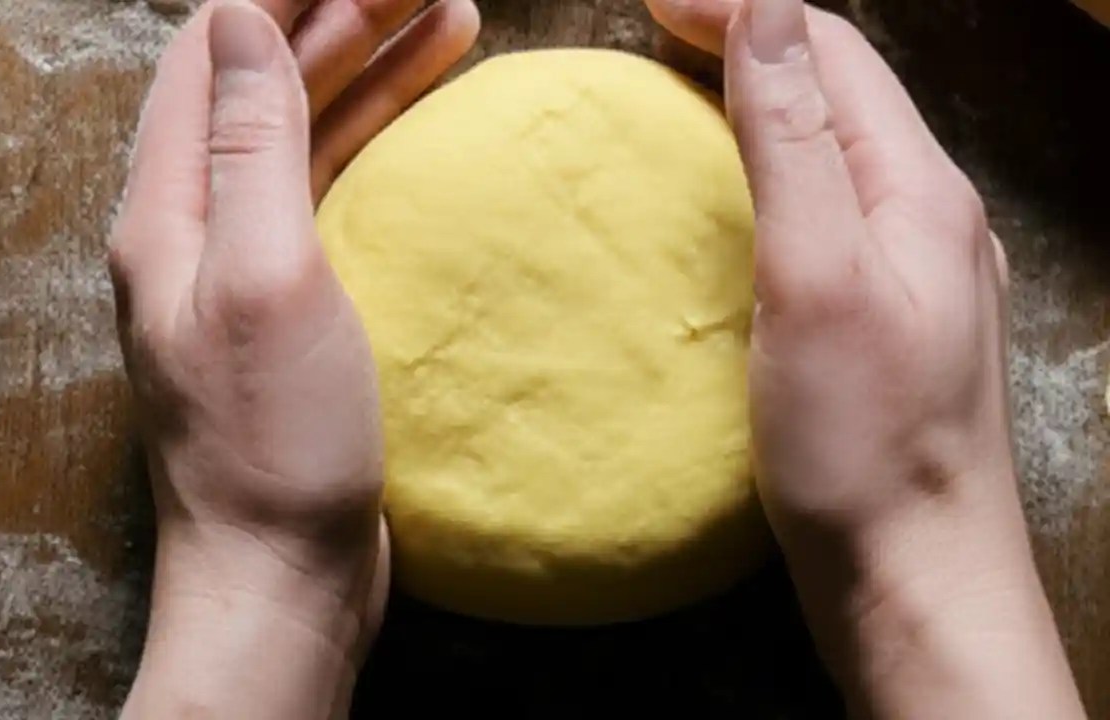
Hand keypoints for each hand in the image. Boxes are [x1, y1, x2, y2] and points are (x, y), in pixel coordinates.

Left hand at [110, 0, 477, 716]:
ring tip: (452, 20)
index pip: (211, 51)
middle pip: (265, 83)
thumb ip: (250, 144)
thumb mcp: (265, 274)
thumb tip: (237, 18)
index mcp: (168, 209)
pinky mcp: (295, 306)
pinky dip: (378, 144)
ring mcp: (247, 266)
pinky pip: (333, 193)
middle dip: (342, 17)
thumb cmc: (272, 442)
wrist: (282, 575)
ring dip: (370, 70)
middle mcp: (197, 227)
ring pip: (306, 132)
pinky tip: (424, 121)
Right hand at [648, 0, 1084, 716]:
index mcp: (921, 190)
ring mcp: (920, 273)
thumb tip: (772, 12)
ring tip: (690, 102)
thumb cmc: (863, 445)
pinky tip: (743, 208)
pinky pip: (837, 212)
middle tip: (664, 39)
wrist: (917, 578)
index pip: (833, 50)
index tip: (656, 6)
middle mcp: (933, 217)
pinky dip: (779, 177)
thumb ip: (796, 141)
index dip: (746, 10)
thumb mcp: (817, 276)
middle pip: (844, 90)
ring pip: (839, 150)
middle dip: (756, 42)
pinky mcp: (892, 322)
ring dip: (766, 107)